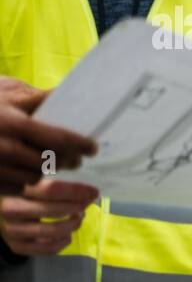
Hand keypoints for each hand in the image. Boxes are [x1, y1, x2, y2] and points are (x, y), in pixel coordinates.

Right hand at [0, 78, 97, 196]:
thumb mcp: (8, 94)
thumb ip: (39, 98)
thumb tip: (70, 94)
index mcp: (13, 123)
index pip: (59, 139)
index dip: (81, 145)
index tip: (93, 148)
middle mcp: (4, 147)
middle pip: (51, 161)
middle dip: (67, 161)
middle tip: (76, 159)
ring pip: (34, 177)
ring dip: (46, 171)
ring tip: (50, 163)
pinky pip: (16, 187)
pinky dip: (24, 181)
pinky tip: (26, 170)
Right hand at [0, 178, 99, 255]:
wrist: (2, 216)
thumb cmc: (26, 197)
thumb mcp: (39, 186)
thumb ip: (63, 188)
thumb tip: (92, 193)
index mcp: (17, 189)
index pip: (51, 189)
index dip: (77, 191)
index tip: (93, 192)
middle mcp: (10, 209)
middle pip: (52, 210)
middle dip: (76, 208)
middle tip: (85, 206)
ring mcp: (12, 230)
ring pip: (52, 231)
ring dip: (73, 225)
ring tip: (78, 218)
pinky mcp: (17, 246)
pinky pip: (48, 249)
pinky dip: (64, 242)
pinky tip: (67, 234)